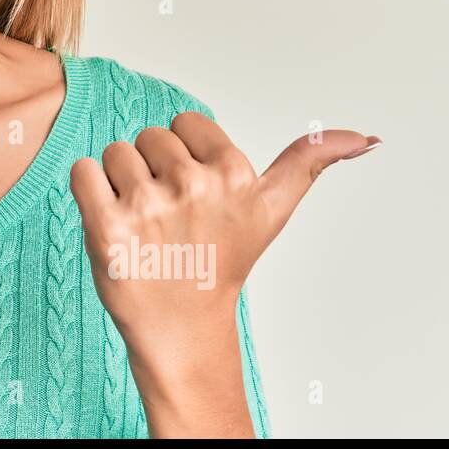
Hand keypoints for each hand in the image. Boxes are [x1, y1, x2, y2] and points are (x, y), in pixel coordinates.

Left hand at [70, 114, 380, 356]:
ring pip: (115, 152)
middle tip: (169, 217)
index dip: (186, 156)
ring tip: (143, 224)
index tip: (197, 195)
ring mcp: (149, 208)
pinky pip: (82, 171)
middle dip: (153, 170)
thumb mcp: (273, 209)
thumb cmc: (220, 261)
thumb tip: (365, 137)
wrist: (182, 326)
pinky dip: (88, 191)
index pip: (186, 122)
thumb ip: (310, 161)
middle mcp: (194, 186)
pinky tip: (112, 223)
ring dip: (119, 183)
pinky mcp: (107, 227)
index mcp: (234, 173)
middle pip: (149, 136)